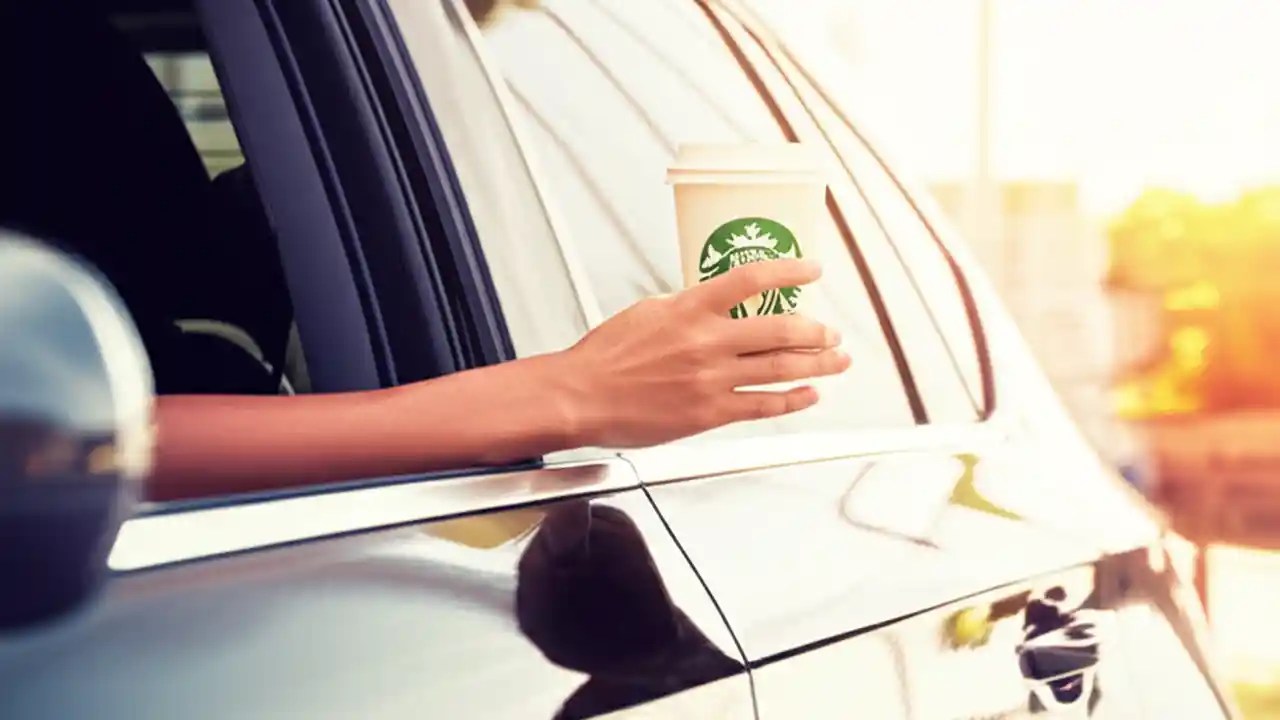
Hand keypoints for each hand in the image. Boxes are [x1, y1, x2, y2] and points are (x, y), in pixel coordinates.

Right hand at [555, 259, 849, 447]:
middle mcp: (707, 342)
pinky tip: (808, 394)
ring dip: (818, 364)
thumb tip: (715, 302)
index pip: (752, 280)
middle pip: (781, 329)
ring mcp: (712, 379)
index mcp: (691, 309)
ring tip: (836, 360)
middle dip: (816, 331)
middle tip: (831, 331)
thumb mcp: (649, 311)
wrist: (582, 396)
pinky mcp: (710, 413)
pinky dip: (793, 400)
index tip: (812, 270)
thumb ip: (688, 307)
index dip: (790, 272)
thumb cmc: (605, 357)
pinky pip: (764, 406)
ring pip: (781, 367)